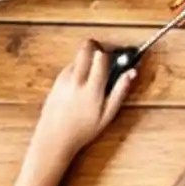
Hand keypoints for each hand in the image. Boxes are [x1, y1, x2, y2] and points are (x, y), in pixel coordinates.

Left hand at [33, 41, 134, 157]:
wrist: (53, 140)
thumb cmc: (83, 131)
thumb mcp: (107, 115)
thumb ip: (120, 91)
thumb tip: (131, 73)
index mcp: (91, 88)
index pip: (100, 57)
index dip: (111, 51)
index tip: (118, 54)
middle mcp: (75, 81)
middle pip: (85, 48)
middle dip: (97, 46)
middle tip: (106, 54)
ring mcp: (63, 80)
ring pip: (76, 57)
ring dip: (87, 58)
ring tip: (95, 73)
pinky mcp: (55, 83)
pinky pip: (68, 67)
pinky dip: (77, 68)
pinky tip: (82, 82)